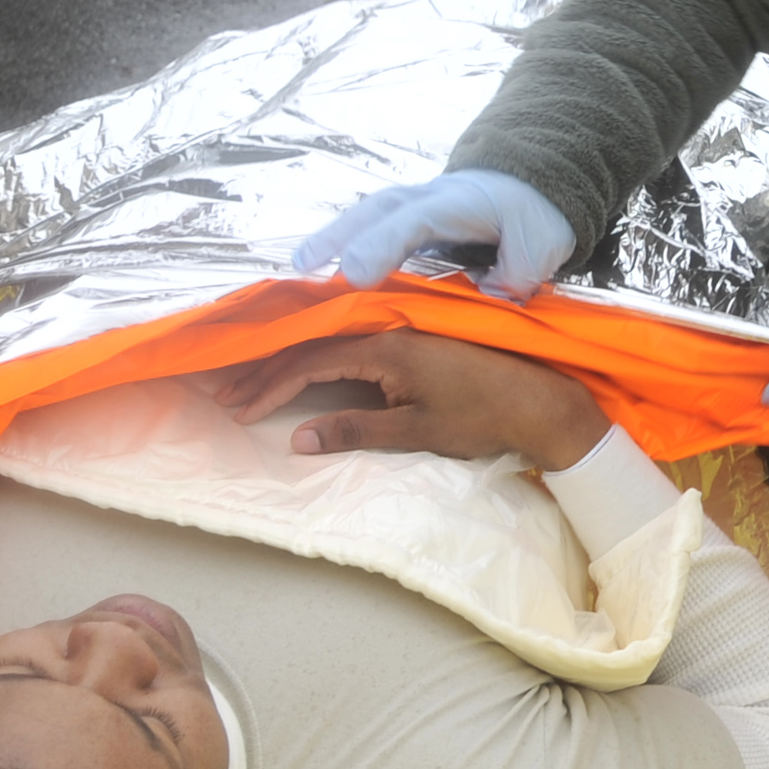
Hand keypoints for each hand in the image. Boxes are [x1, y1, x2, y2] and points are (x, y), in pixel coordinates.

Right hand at [214, 330, 607, 470]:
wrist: (540, 400)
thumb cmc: (481, 418)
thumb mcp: (415, 432)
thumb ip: (354, 430)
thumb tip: (296, 439)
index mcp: (384, 347)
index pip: (310, 362)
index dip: (270, 387)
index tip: (240, 411)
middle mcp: (387, 329)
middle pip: (312, 345)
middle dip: (267, 371)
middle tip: (228, 395)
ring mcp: (400, 330)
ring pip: (329, 341)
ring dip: (290, 364)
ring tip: (254, 384)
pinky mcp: (412, 339)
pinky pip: (350, 341)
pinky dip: (318, 358)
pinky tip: (304, 367)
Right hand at [293, 170, 574, 300]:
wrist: (528, 185)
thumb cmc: (532, 217)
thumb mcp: (540, 245)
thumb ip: (516, 272)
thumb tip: (485, 295)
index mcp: (460, 203)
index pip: (415, 220)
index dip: (382, 245)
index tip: (356, 275)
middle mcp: (427, 199)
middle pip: (377, 212)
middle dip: (341, 236)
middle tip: (305, 265)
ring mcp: (410, 207)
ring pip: (364, 216)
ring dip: (329, 239)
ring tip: (296, 267)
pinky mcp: (401, 221)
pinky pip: (365, 228)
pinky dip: (337, 244)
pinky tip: (312, 267)